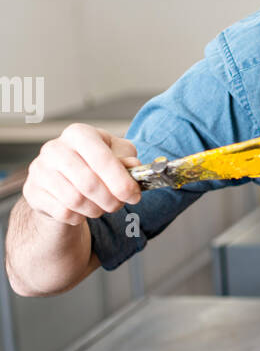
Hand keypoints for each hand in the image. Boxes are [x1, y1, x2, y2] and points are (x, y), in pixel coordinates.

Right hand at [22, 124, 141, 226]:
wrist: (61, 180)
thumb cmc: (92, 164)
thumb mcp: (115, 155)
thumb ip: (127, 159)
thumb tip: (134, 166)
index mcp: (78, 134)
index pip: (102, 158)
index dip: (121, 181)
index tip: (134, 195)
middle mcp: (55, 148)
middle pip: (89, 183)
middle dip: (110, 200)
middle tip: (118, 205)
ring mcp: (40, 170)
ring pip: (76, 200)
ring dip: (96, 210)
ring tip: (101, 207)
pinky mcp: (33, 191)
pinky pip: (63, 212)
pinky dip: (79, 217)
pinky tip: (82, 210)